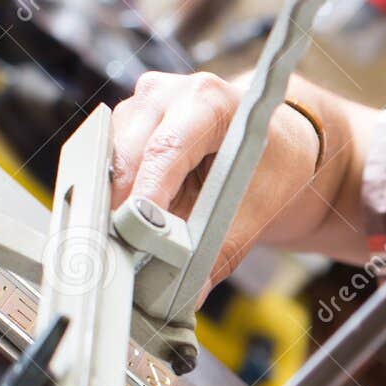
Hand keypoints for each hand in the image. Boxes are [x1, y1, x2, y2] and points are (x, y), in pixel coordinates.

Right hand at [108, 71, 320, 288]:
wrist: (278, 142)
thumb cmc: (272, 166)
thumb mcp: (259, 207)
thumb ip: (223, 248)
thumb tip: (191, 292)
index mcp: (208, 100)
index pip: (166, 150)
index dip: (146, 195)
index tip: (133, 236)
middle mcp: (167, 93)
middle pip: (128, 154)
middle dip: (122, 208)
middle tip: (122, 257)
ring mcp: (140, 105)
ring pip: (109, 159)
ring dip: (113, 204)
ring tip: (125, 246)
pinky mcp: (125, 124)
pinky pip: (107, 163)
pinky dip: (113, 196)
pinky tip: (123, 226)